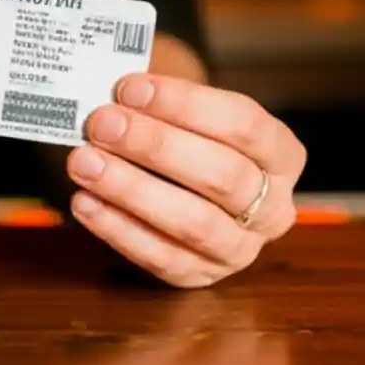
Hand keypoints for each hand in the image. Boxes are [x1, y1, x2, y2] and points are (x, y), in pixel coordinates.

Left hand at [66, 74, 306, 287]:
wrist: (177, 185)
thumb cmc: (178, 138)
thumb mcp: (179, 113)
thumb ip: (155, 102)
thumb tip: (109, 90)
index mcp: (281, 154)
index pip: (243, 124)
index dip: (184, 104)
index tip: (129, 88)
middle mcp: (273, 206)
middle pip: (222, 175)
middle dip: (155, 146)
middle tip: (101, 123)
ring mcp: (239, 248)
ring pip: (193, 222)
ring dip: (132, 189)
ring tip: (83, 161)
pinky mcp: (197, 276)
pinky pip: (158, 256)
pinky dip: (116, 228)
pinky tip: (83, 201)